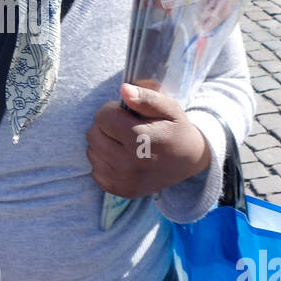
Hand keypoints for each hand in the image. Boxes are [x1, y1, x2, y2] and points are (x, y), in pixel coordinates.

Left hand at [86, 80, 211, 198]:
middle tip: (125, 129)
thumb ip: (146, 97)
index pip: (103, 117)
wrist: (189, 163)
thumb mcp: (169, 108)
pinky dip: (105, 162)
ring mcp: (124, 181)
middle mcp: (130, 164)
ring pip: (91, 152)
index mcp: (142, 140)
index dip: (113, 111)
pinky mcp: (120, 191)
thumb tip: (123, 89)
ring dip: (104, 144)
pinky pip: (95, 170)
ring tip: (124, 143)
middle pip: (93, 134)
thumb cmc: (176, 131)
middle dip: (106, 127)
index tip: (127, 115)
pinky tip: (122, 159)